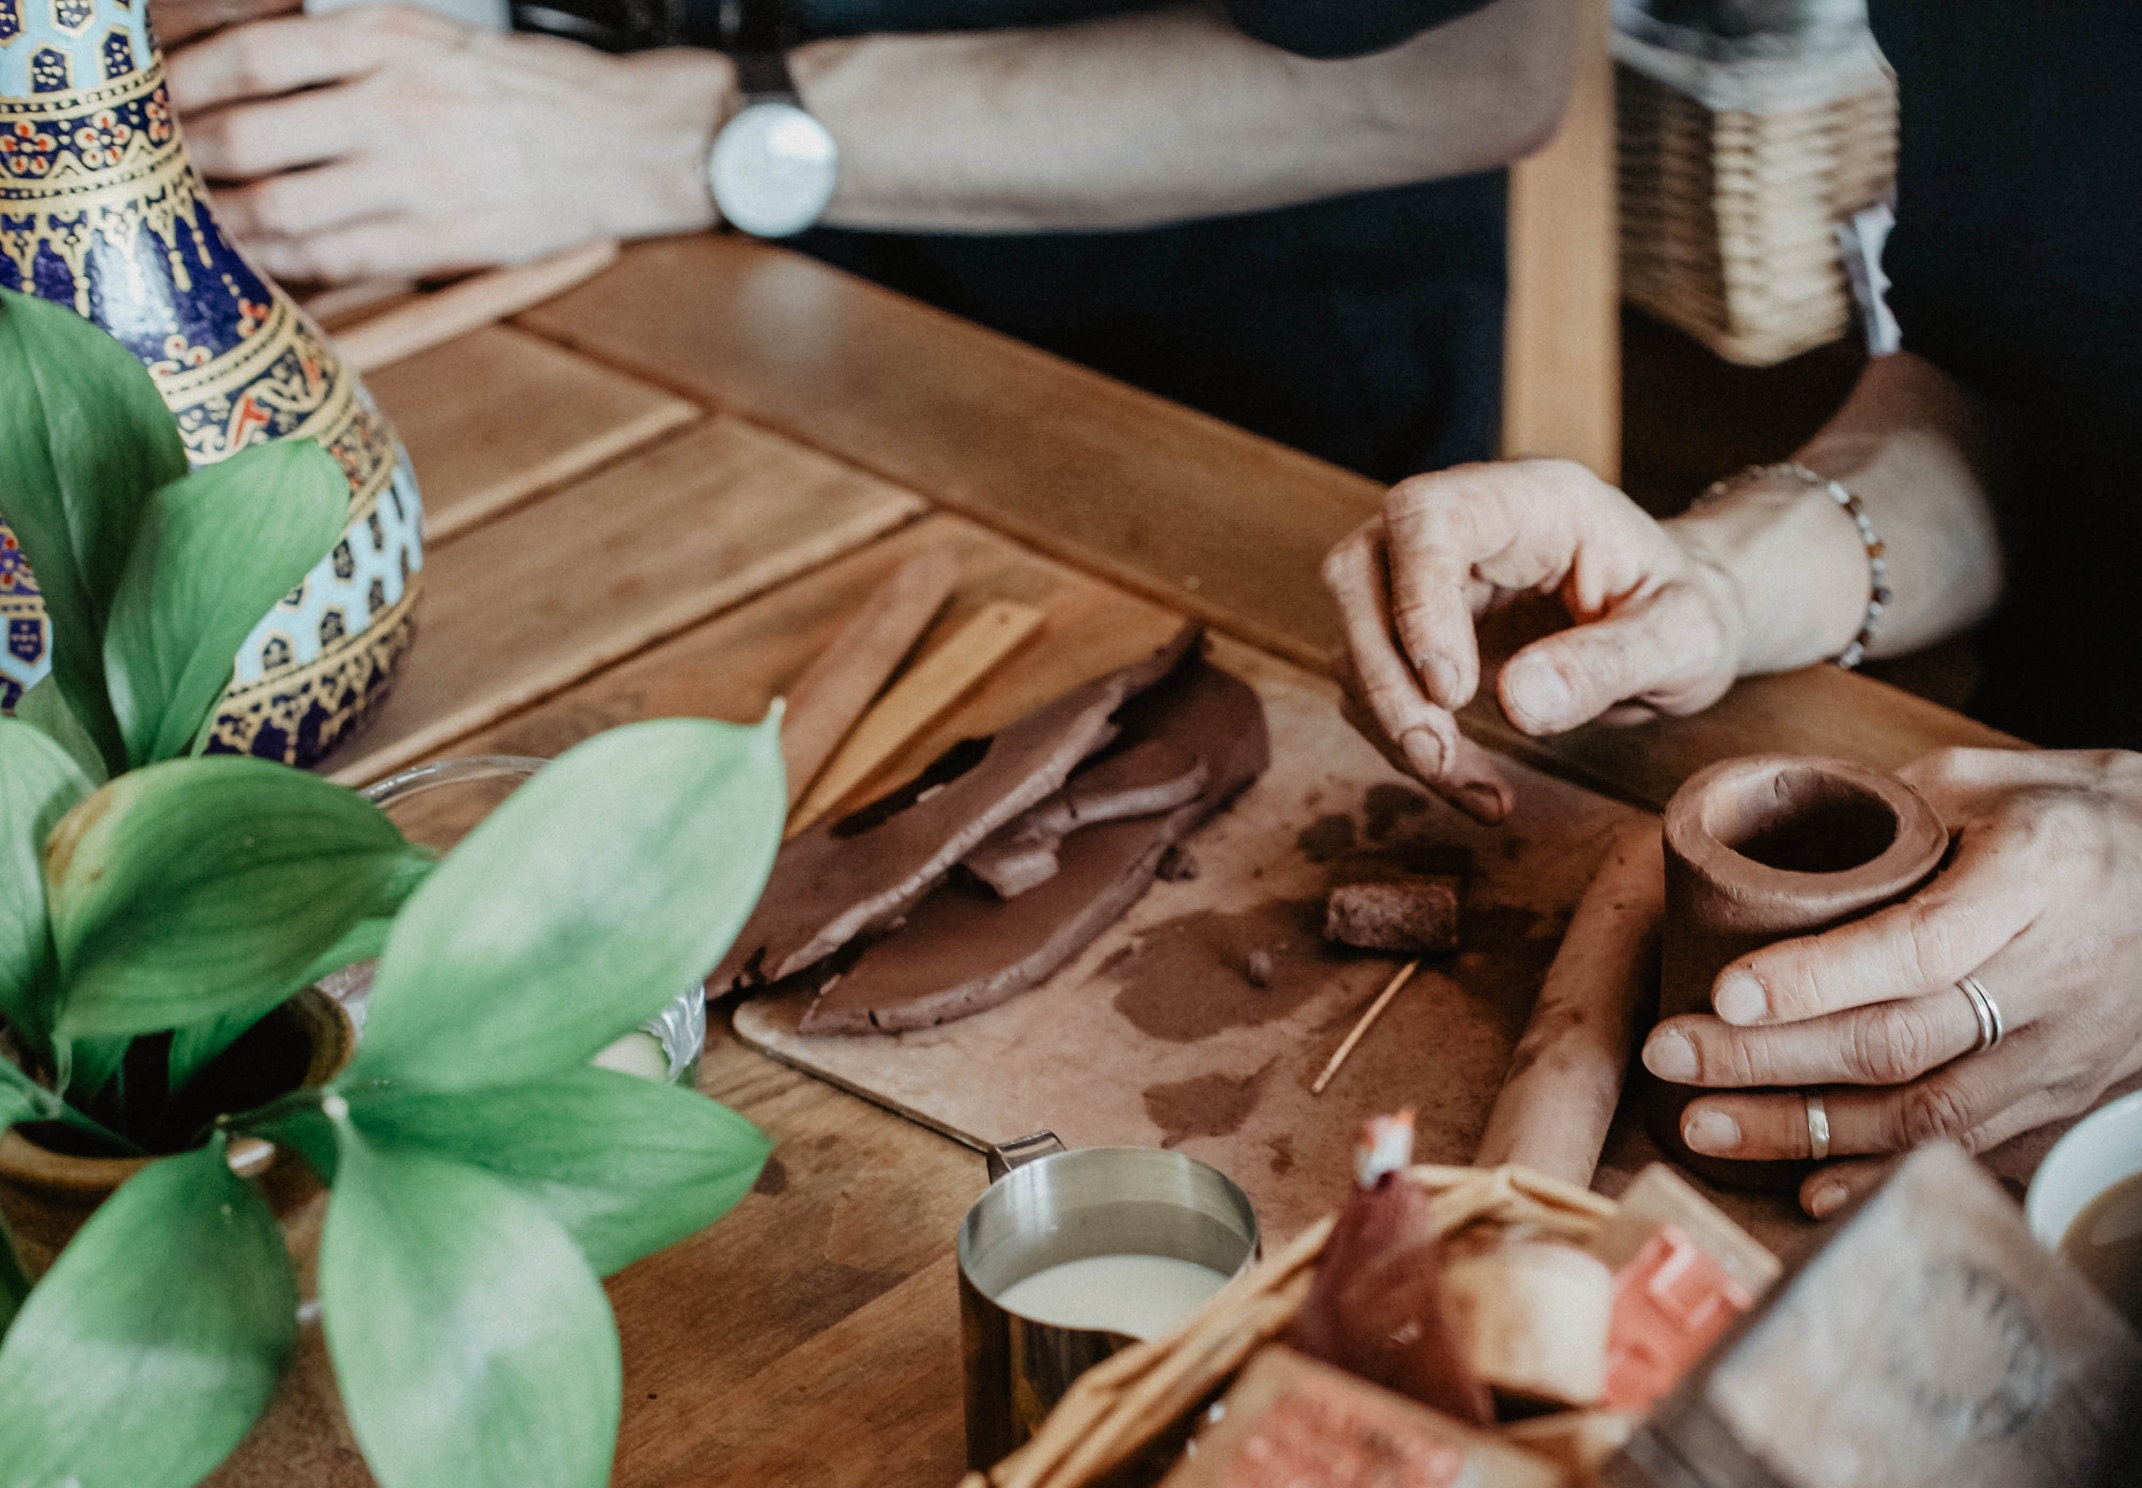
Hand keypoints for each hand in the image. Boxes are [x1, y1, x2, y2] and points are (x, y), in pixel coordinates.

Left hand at [166, 5, 734, 281]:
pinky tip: (253, 264)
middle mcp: (394, 104)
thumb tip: (247, 78)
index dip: (183, 82)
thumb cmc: (531, 92)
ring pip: (278, 206)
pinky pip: (334, 258)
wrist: (632, 142)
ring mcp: (416, 177)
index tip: (148, 102)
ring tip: (185, 227)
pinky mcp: (439, 239)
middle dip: (183, 160)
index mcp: (387, 40)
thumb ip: (347, 49)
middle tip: (151, 174)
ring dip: (219, 222)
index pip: (251, 56)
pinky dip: (280, 266)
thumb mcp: (435, 37)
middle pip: (247, 135)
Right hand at [1322, 460, 1748, 821]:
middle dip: (1384, 677)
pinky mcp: (1415, 629)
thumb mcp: (1684, 638)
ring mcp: (1427, 575)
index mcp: (1531, 500)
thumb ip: (1608, 663)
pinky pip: (1374, 685)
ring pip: (1355, 638)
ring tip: (1476, 789)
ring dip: (1393, 724)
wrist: (1682, 623)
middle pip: (1359, 573)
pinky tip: (1470, 783)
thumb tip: (1515, 703)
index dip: (1417, 601)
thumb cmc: (1689, 612)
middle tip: (1438, 756)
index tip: (1452, 690)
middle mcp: (1464, 526)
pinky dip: (1405, 743)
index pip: (1427, 518)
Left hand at [1642, 747, 2141, 1216]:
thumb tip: (1768, 845)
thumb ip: (1888, 808)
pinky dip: (1882, 1173)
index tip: (1727, 992)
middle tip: (1670, 1055)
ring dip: (1803, 1128)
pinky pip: (1973, 1155)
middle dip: (1769, 1058)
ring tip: (1702, 1124)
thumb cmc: (2078, 819)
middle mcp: (2058, 977)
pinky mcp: (2073, 1105)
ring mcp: (2071, 1054)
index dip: (1817, 978)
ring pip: (1926, 1113)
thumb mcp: (1993, 779)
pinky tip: (1805, 1184)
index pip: (1918, 945)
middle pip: (1900, 1039)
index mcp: (2038, 878)